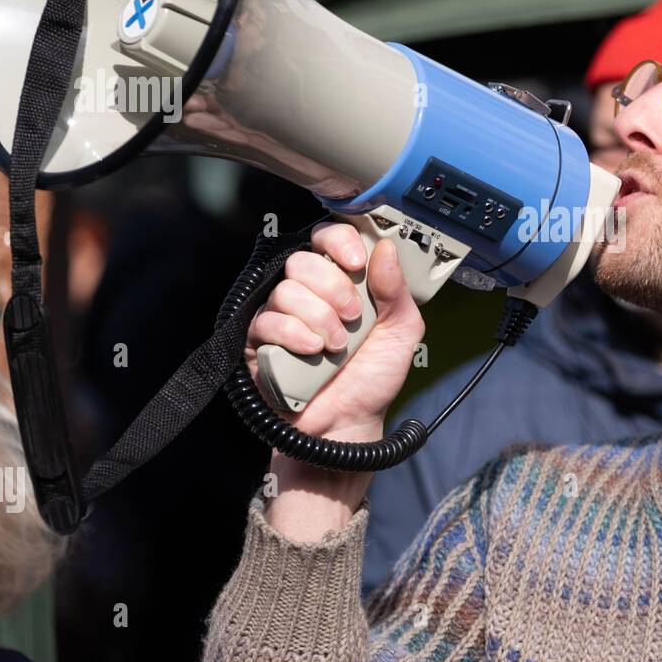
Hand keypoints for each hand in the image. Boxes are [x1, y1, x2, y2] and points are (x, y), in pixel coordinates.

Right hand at [245, 220, 424, 443]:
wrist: (348, 423)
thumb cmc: (372, 379)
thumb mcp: (402, 332)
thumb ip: (398, 291)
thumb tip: (386, 250)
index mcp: (342, 282)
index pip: (329, 238)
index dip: (340, 242)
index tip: (356, 262)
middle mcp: (309, 293)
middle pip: (303, 260)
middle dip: (333, 288)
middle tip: (352, 316)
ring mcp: (282, 315)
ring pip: (287, 290)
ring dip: (319, 317)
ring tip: (336, 346)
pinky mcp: (259, 340)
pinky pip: (267, 320)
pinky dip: (295, 334)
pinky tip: (313, 351)